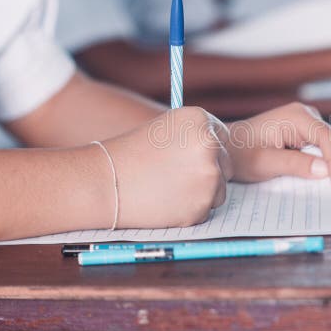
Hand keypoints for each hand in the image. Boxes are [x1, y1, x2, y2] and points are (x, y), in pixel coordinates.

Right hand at [101, 107, 232, 227]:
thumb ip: (194, 136)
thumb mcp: (165, 129)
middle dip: (208, 172)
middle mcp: (210, 145)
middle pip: (227, 164)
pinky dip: (189, 210)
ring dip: (201, 193)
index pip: (223, 138)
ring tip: (167, 188)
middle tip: (176, 176)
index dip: (206, 151)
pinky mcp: (202, 205)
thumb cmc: (130, 155)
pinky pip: (205, 210)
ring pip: (219, 189)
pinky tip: (165, 202)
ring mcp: (209, 176)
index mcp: (200, 120)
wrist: (103, 183)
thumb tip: (221, 148)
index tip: (188, 158)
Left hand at [224, 102, 330, 189]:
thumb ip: (295, 164)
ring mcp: (306, 123)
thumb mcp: (265, 163)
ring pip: (329, 146)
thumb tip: (325, 170)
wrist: (228, 148)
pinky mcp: (304, 135)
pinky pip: (320, 150)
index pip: (327, 138)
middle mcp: (305, 115)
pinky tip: (325, 181)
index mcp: (296, 116)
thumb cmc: (241, 154)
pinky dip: (323, 164)